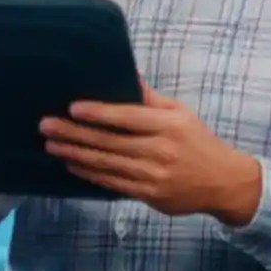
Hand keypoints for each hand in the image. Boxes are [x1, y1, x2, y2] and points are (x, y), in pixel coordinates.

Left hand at [39, 78, 261, 224]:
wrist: (224, 182)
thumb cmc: (198, 141)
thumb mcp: (181, 113)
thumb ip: (151, 98)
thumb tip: (127, 75)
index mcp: (168, 126)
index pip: (127, 117)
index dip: (98, 113)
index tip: (72, 107)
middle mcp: (160, 151)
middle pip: (109, 142)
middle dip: (74, 134)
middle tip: (47, 126)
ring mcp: (153, 176)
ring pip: (106, 164)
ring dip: (75, 155)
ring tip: (52, 145)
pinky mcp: (149, 195)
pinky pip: (113, 184)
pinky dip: (90, 174)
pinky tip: (72, 165)